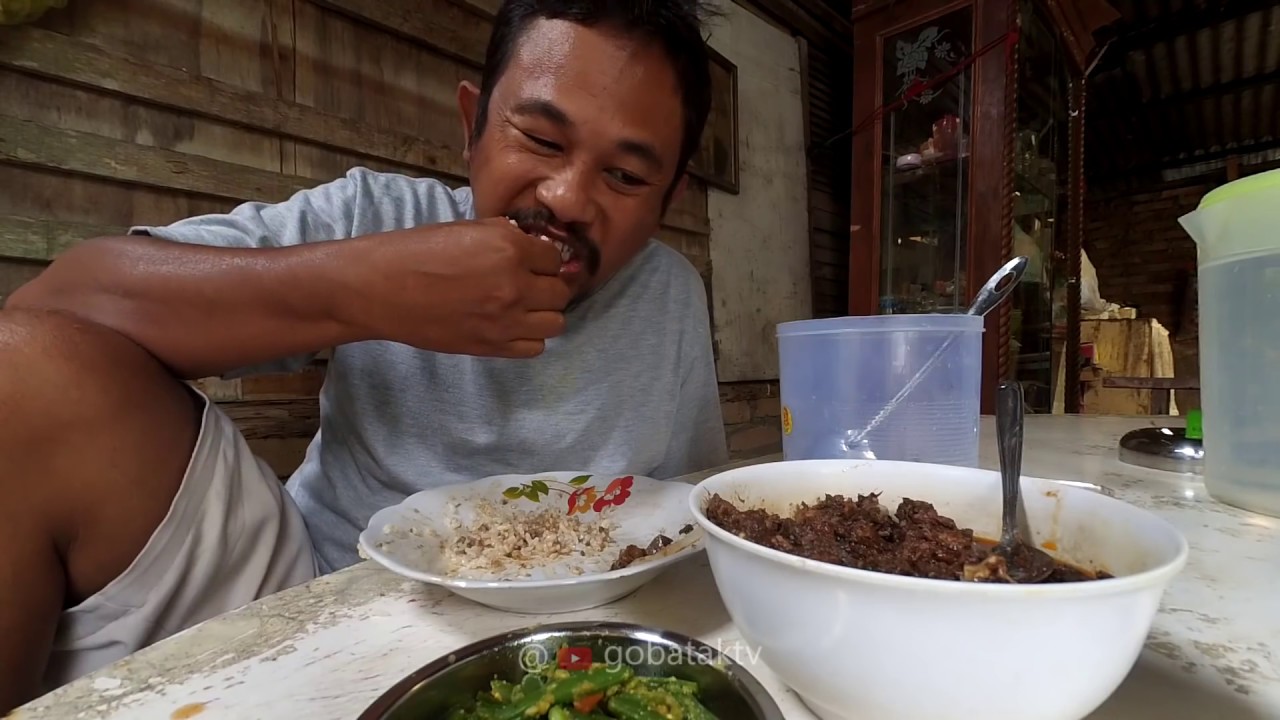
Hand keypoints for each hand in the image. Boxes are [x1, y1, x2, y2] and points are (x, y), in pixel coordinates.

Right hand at [354, 218, 571, 357]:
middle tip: (529, 284)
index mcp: (509, 248)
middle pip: (560, 293)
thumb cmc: (417, 252)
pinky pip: (534, 348)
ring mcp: (506, 319)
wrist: (382, 288)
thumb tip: (531, 245)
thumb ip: (505, 237)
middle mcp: (515, 284)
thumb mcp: (467, 230)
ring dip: (543, 314)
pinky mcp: (492, 346)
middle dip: (547, 287)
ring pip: (555, 323)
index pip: (553, 258)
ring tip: (523, 307)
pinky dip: (528, 338)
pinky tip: (510, 326)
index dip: (542, 260)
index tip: (530, 262)